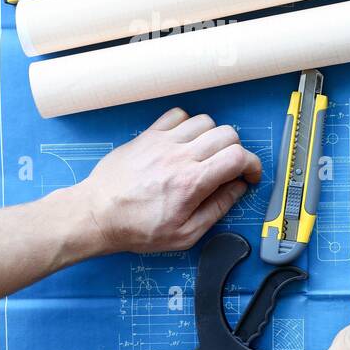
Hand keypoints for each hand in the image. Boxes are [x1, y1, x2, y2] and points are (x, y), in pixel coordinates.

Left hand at [73, 108, 261, 253]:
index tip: (249, 175)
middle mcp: (180, 157)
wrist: (96, 215)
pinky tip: (184, 141)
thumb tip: (237, 189)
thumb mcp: (185, 234)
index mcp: (193, 182)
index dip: (253, 165)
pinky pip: (177, 115)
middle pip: (227, 134)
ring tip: (205, 154)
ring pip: (205, 121)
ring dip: (213, 136)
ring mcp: (162, 142)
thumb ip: (217, 209)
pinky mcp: (147, 136)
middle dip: (236, 151)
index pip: (238, 157)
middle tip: (228, 167)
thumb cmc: (137, 228)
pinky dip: (188, 124)